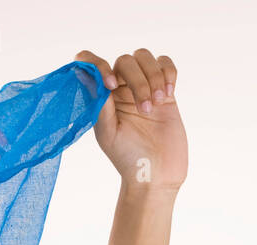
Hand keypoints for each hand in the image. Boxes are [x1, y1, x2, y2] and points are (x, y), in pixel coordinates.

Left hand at [75, 48, 186, 190]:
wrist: (156, 174)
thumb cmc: (127, 158)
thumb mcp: (108, 133)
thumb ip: (100, 105)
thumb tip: (89, 76)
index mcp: (101, 98)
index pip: (92, 64)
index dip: (99, 64)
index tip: (110, 84)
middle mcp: (119, 89)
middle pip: (125, 61)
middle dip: (136, 81)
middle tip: (144, 110)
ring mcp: (143, 88)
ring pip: (145, 57)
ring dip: (152, 78)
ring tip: (155, 105)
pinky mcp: (165, 92)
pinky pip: (166, 65)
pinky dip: (167, 73)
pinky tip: (167, 94)